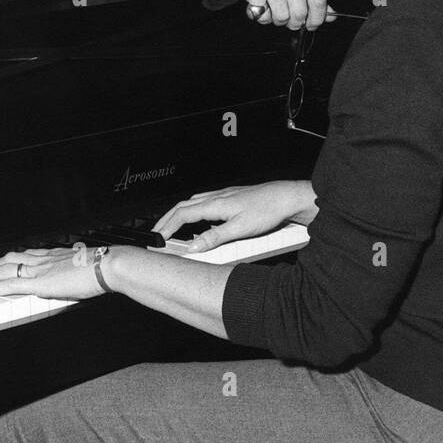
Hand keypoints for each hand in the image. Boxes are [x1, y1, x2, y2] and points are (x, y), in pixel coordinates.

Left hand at [0, 244, 105, 300]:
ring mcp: (41, 269)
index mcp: (55, 255)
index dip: (12, 261)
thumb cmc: (103, 268)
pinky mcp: (39, 283)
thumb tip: (72, 281)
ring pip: (5, 269)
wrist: (108, 265)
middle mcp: (44, 259)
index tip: (3, 266)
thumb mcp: (84, 268)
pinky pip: (11, 284)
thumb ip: (73, 273)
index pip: (27, 255)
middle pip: (11, 259)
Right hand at [154, 181, 314, 252]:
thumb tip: (192, 247)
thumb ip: (214, 237)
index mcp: (215, 204)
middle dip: (167, 219)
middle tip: (157, 233)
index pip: (182, 214)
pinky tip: (200, 219)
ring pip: (193, 202)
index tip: (156, 238)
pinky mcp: (231, 198)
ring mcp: (224, 195)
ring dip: (179, 214)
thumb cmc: (267, 209)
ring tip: (172, 226)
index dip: (167, 226)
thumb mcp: (240, 229)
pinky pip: (204, 202)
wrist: (286, 197)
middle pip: (183, 206)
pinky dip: (193, 211)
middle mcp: (217, 197)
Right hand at [214, 0, 328, 29]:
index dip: (318, 18)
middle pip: (300, 11)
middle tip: (292, 22)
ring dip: (279, 20)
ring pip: (282, 15)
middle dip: (296, 23)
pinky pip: (263, 15)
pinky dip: (263, 16)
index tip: (314, 25)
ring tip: (274, 10)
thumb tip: (330, 15)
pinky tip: (262, 4)